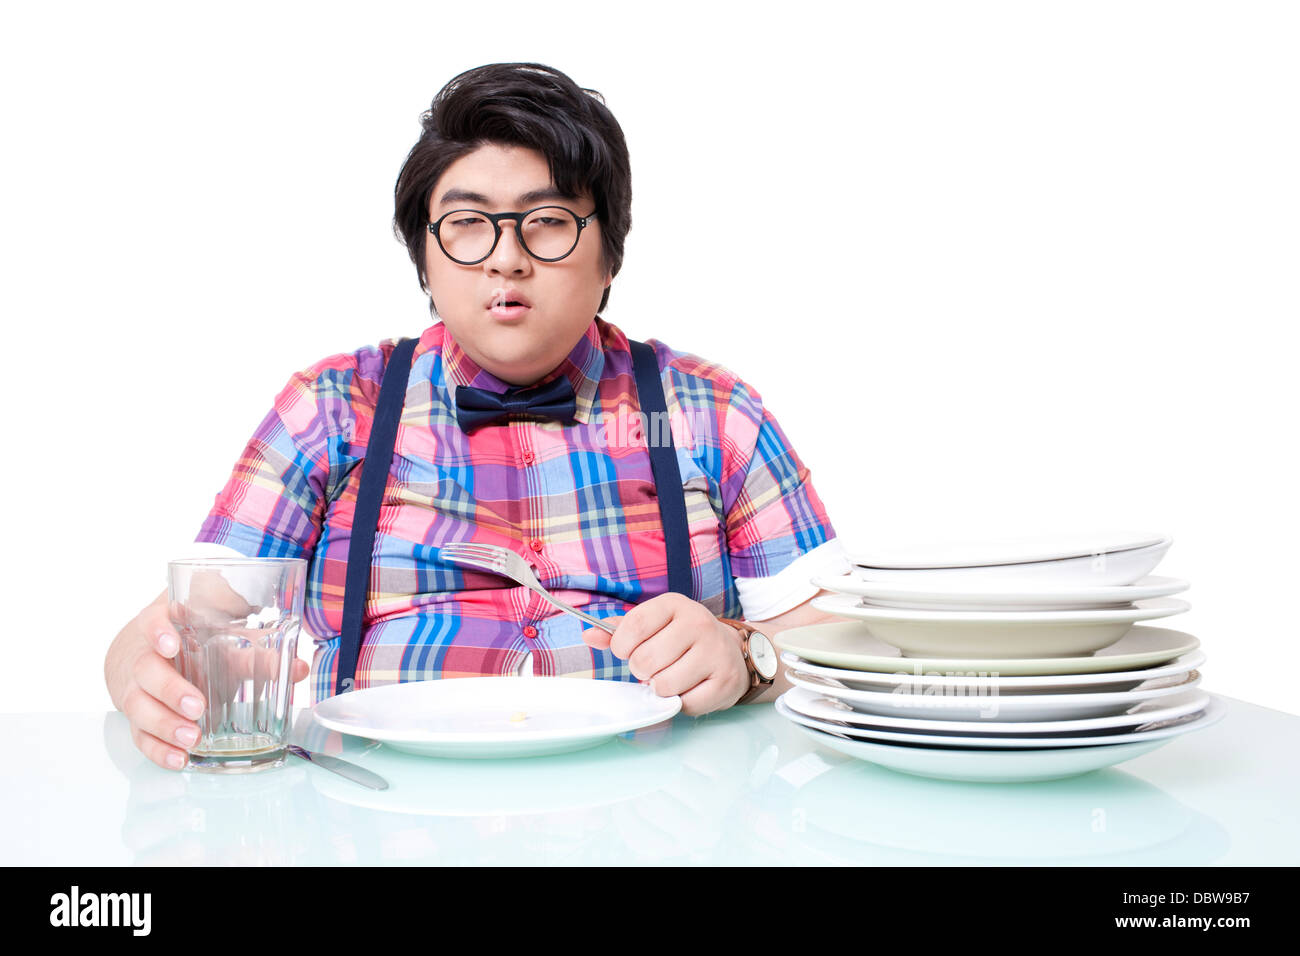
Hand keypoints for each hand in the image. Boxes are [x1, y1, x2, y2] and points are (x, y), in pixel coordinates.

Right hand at [104, 588, 309, 771]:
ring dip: (164, 724)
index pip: (153, 623)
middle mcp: (143, 655)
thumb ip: (257, 647)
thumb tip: (300, 668)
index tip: (172, 644)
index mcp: (163, 624)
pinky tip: (179, 758)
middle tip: (196, 706)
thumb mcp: (222, 633)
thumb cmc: (191, 638)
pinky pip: (140, 734)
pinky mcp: (137, 716)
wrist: (148, 650)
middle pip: (146, 670)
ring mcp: (135, 687)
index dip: (159, 632)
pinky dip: (158, 749)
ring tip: (191, 738)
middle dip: (170, 690)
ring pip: (139, 706)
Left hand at [582, 593, 749, 715]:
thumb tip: (588, 635)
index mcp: (675, 604)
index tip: (625, 650)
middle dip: (642, 671)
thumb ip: (619, 630)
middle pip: (645, 660)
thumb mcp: (654, 625)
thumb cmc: (683, 638)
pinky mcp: (726, 681)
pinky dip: (682, 702)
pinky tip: (691, 687)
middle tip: (655, 666)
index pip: (633, 626)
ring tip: (674, 676)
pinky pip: (686, 704)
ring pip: (664, 686)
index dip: (620, 645)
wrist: (732, 651)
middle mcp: (698, 623)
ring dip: (661, 689)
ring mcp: (716, 652)